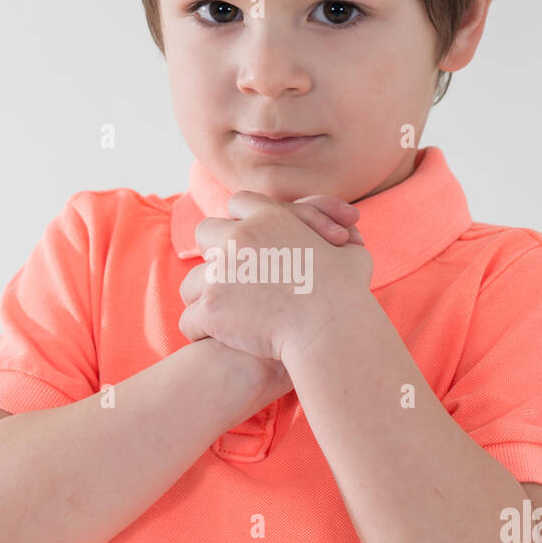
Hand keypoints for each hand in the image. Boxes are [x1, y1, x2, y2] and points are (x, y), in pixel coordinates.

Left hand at [178, 190, 372, 365]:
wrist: (332, 328)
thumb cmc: (348, 293)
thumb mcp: (352, 255)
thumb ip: (341, 240)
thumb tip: (346, 237)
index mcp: (270, 219)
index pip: (240, 203)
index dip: (240, 220)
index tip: (244, 240)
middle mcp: (239, 238)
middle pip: (206, 232)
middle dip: (213, 251)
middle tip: (227, 275)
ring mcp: (222, 273)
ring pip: (191, 281)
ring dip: (202, 296)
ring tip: (216, 313)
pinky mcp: (212, 308)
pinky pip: (189, 319)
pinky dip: (199, 330)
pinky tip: (211, 338)